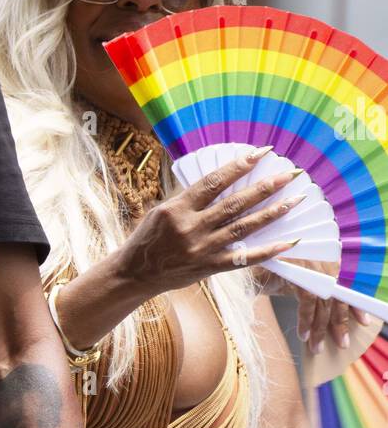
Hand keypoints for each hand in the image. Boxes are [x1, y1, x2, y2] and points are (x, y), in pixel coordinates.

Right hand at [119, 146, 305, 294]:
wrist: (134, 274)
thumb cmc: (147, 239)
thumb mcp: (161, 211)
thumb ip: (189, 199)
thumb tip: (221, 183)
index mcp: (177, 208)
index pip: (213, 182)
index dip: (238, 166)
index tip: (260, 153)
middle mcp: (191, 227)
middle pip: (235, 203)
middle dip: (265, 187)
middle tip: (289, 174)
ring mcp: (202, 249)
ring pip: (243, 228)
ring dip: (272, 213)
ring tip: (294, 201)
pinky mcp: (209, 267)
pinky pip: (243, 259)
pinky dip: (267, 251)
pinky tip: (287, 242)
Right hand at [256, 259, 372, 353]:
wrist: (242, 264)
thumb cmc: (267, 272)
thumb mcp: (296, 282)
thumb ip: (313, 292)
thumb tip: (329, 315)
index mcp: (323, 258)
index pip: (345, 284)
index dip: (353, 304)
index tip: (362, 321)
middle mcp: (319, 257)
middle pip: (336, 295)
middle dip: (338, 322)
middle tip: (341, 343)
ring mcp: (308, 262)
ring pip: (323, 300)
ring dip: (320, 327)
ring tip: (317, 346)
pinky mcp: (296, 270)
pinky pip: (308, 300)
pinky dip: (306, 320)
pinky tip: (302, 334)